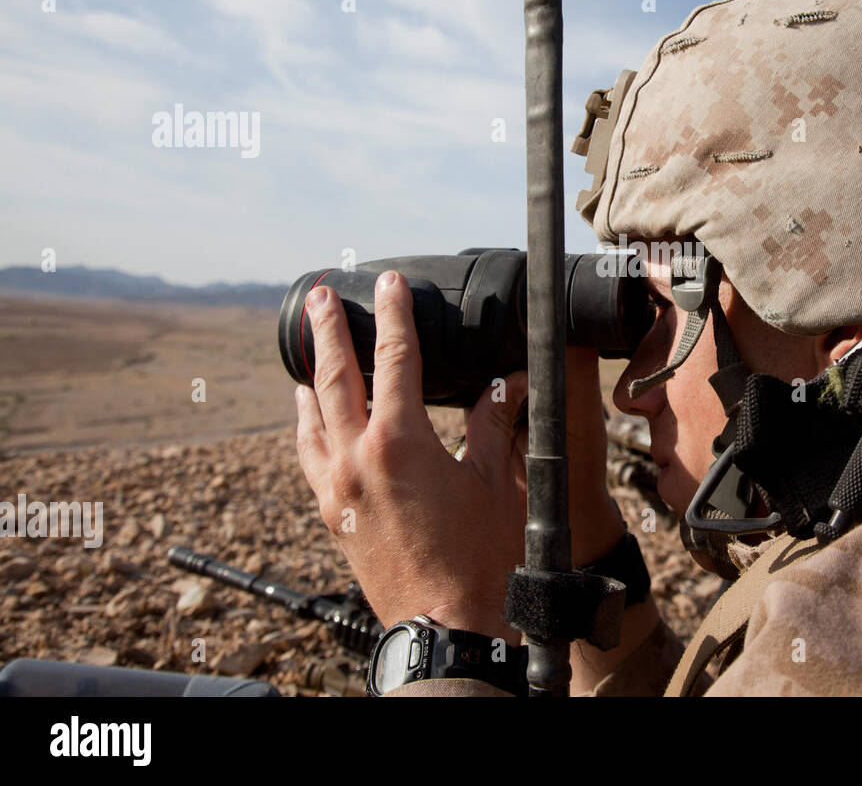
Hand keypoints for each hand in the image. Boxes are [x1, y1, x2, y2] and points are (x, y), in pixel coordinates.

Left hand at [295, 271, 527, 640]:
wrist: (445, 626)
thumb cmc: (478, 558)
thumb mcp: (494, 482)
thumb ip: (493, 425)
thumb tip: (507, 383)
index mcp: (399, 440)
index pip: (395, 358)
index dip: (395, 314)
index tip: (390, 283)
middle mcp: (356, 457)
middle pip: (335, 377)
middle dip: (329, 331)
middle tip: (323, 296)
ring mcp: (337, 487)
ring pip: (311, 417)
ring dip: (310, 377)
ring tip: (308, 352)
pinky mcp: (333, 514)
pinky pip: (308, 455)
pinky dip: (307, 426)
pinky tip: (311, 418)